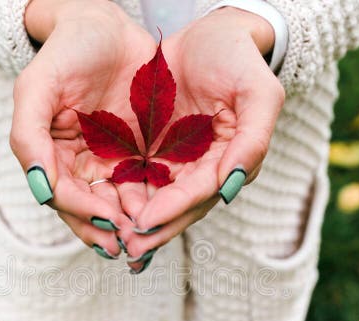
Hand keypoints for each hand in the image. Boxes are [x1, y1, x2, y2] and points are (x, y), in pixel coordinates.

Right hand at [10, 0, 157, 257]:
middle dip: (109, 229)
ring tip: (150, 237)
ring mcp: (112, 161)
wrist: (107, 25)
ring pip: (120, 204)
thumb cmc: (67, 51)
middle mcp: (80, 165)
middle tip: (131, 245)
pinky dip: (155, 202)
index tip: (108, 219)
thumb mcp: (37, 86)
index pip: (62, 195)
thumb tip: (39, 187)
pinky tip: (169, 212)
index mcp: (51, 155)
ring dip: (133, 224)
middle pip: (91, 210)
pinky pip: (148, 184)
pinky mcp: (141, 154)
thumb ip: (28, 135)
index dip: (82, 211)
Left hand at [115, 8, 283, 270]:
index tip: (146, 222)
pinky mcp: (152, 152)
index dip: (174, 209)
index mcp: (229, 161)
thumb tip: (232, 185)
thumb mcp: (257, 92)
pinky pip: (134, 179)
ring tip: (110, 239)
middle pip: (177, 207)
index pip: (201, 192)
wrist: (206, 34)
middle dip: (152, 229)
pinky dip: (119, 197)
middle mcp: (203, 169)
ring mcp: (176, 162)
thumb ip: (254, 138)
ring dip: (133, 221)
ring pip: (154, 199)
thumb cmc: (237, 58)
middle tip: (126, 248)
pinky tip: (100, 211)